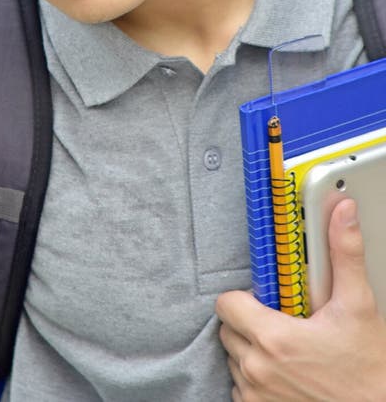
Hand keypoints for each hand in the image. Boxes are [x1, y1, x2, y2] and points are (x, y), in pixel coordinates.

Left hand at [216, 198, 385, 399]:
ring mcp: (257, 396)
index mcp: (274, 338)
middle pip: (228, 330)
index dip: (244, 297)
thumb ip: (344, 253)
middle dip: (248, 322)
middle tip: (281, 322)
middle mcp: (258, 369)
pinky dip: (256, 380)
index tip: (265, 299)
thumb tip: (342, 211)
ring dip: (252, 351)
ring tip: (287, 350)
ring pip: (234, 359)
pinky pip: (240, 388)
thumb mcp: (358, 305)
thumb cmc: (367, 367)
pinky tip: (285, 374)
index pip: (227, 304)